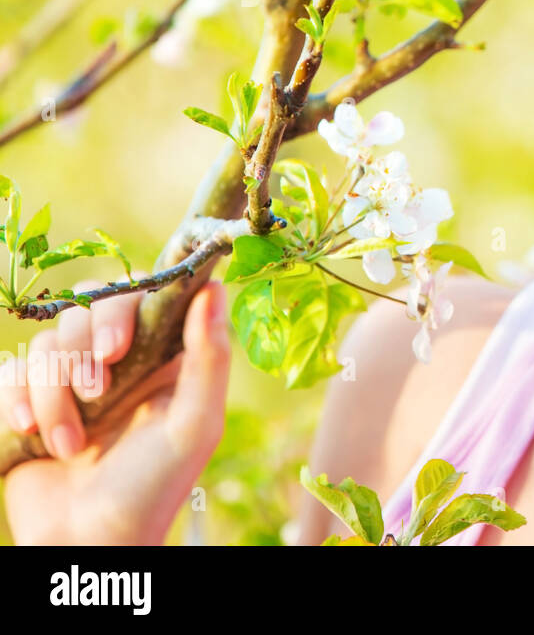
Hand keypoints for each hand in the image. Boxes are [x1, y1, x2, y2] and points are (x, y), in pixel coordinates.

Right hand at [0, 280, 229, 544]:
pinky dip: (18, 401)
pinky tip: (32, 435)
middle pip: (87, 306)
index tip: (117, 347)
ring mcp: (73, 378)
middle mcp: (120, 360)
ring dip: (54, 395)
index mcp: (164, 356)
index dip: (123, 308)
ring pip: (49, 343)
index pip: (142, 294)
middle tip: (98, 392)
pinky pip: (11, 371)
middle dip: (85, 349)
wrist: (86, 543)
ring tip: (71, 444)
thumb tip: (216, 286)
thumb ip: (210, 356)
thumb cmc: (152, 487)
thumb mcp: (195, 423)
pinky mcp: (30, 400)